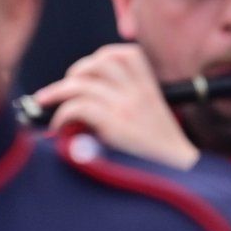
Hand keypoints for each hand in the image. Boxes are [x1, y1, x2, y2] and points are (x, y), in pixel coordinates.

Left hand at [32, 43, 199, 168]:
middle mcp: (139, 94)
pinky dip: (61, 115)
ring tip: (48, 105)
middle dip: (77, 72)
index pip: (127, 55)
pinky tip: (59, 128)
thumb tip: (88, 105)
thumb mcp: (154, 121)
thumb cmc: (164, 156)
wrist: (182, 176)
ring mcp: (127, 109)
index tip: (92, 73)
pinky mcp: (116, 127)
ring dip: (57, 92)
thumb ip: (131, 105)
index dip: (104, 57)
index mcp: (150, 91)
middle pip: (101, 61)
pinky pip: (79, 107)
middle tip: (67, 90)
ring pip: (81, 83)